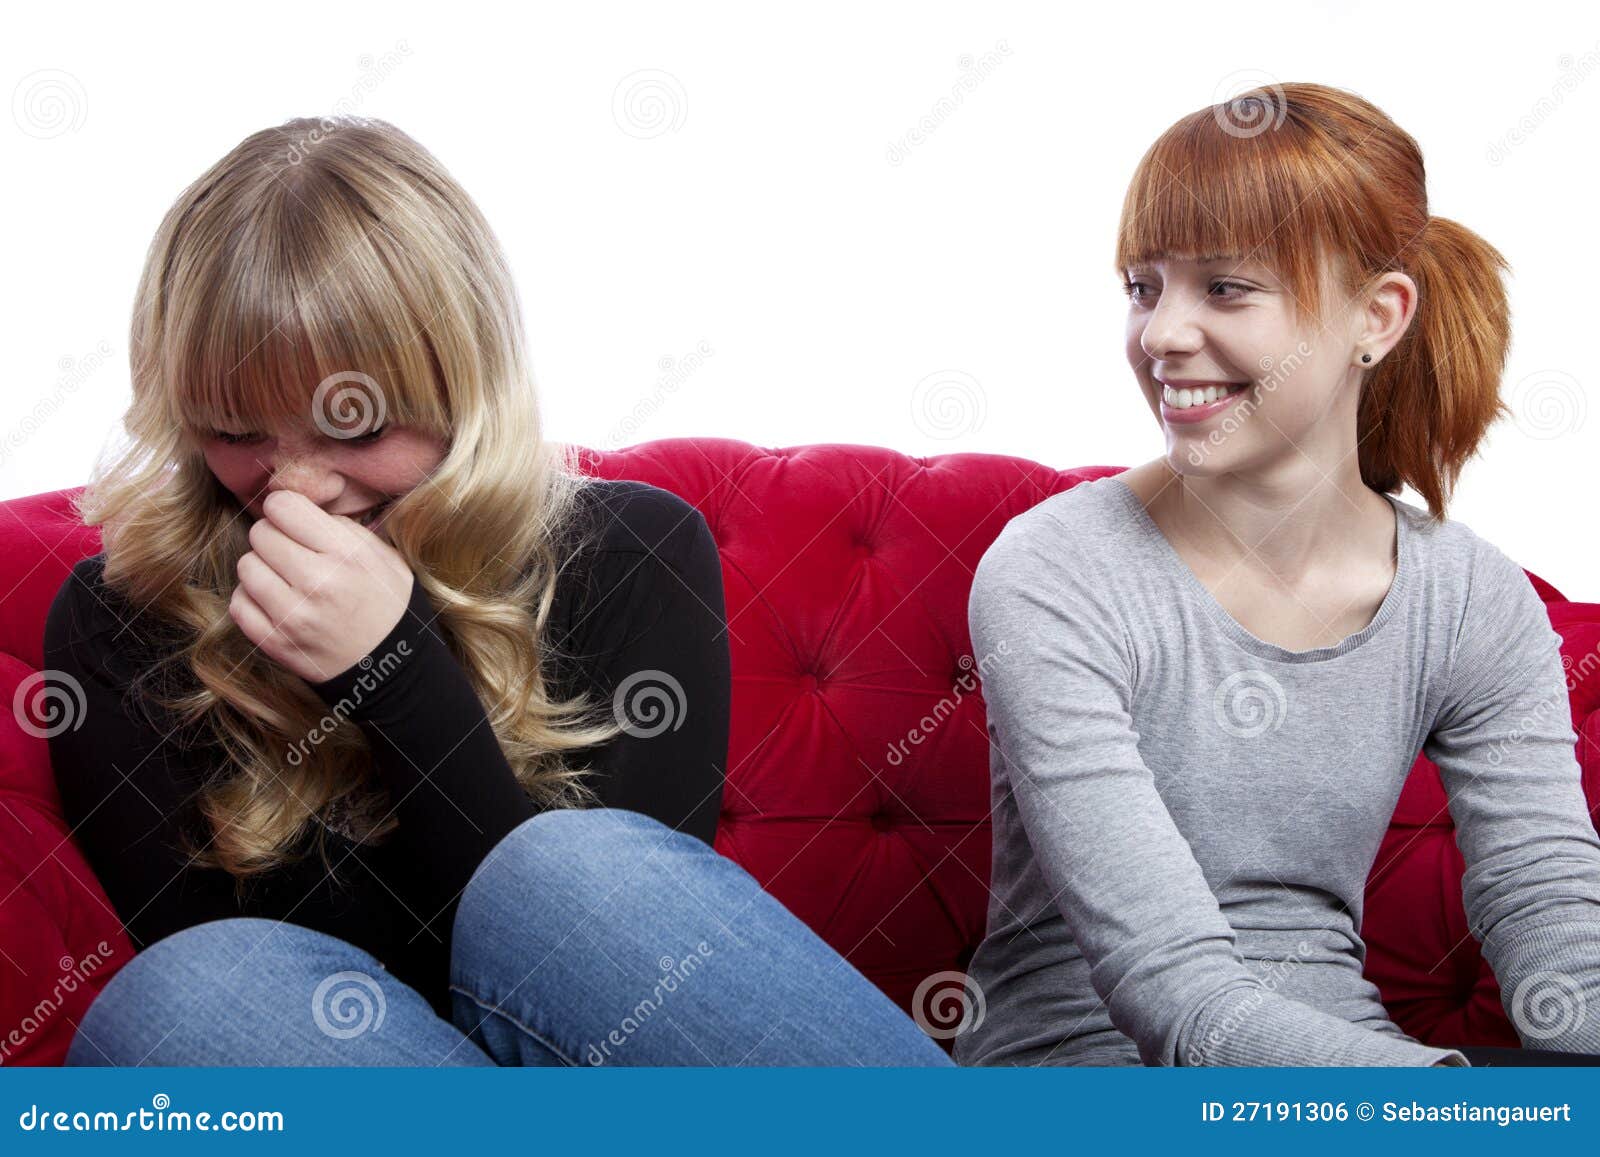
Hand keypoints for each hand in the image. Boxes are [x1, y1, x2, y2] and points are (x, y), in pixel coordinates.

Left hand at [228, 490, 415, 684]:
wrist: (390, 667)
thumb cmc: (388, 605)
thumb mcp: (384, 557)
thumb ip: (343, 527)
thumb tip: (298, 508)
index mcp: (346, 555)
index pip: (283, 507)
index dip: (286, 509)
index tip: (293, 520)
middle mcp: (316, 582)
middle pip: (260, 534)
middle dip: (275, 537)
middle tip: (292, 551)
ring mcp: (291, 616)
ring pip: (246, 566)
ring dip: (262, 568)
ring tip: (284, 578)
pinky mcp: (274, 642)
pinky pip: (238, 603)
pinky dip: (252, 598)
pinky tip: (273, 601)